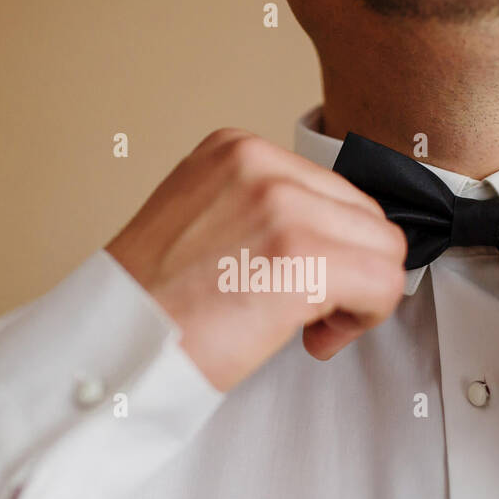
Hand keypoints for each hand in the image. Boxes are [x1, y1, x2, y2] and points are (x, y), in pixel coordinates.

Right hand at [107, 128, 407, 391]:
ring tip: (306, 325)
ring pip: (385, 249)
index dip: (328, 247)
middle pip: (366, 217)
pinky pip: (384, 283)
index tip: (294, 282)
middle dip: (348, 271)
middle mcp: (260, 165)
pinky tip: (315, 337)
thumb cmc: (151, 307)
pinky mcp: (303, 253)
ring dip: (357, 297)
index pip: (334, 191)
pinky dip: (363, 320)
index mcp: (235, 150)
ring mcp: (283, 204)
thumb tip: (328, 234)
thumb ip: (261, 211)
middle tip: (304, 311)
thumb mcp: (201, 222)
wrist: (114, 347)